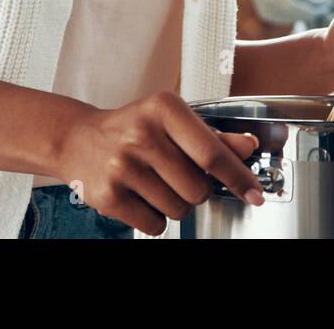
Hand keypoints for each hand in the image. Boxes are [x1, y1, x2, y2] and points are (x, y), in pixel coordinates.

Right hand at [54, 91, 265, 235]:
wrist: (78, 139)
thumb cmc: (133, 127)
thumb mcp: (172, 120)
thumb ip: (212, 135)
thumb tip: (248, 147)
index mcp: (163, 108)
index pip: (212, 152)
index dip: (238, 177)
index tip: (255, 194)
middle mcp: (141, 134)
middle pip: (198, 188)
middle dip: (196, 189)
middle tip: (177, 175)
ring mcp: (122, 166)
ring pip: (178, 210)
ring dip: (176, 204)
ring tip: (156, 183)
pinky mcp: (108, 196)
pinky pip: (155, 225)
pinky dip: (155, 218)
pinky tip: (141, 195)